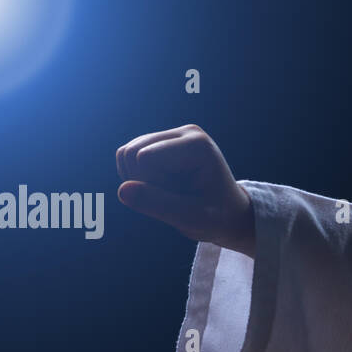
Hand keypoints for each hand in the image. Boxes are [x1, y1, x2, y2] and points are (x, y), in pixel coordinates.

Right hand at [116, 124, 255, 255]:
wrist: (229, 214)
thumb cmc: (217, 218)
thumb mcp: (192, 219)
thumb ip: (159, 205)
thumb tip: (122, 190)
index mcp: (197, 145)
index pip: (144, 158)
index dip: (152, 185)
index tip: (182, 198)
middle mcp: (185, 132)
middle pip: (131, 153)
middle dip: (144, 182)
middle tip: (176, 197)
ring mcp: (172, 135)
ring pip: (125, 154)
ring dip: (140, 181)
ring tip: (171, 193)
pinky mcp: (160, 143)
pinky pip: (126, 157)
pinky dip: (137, 178)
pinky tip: (163, 187)